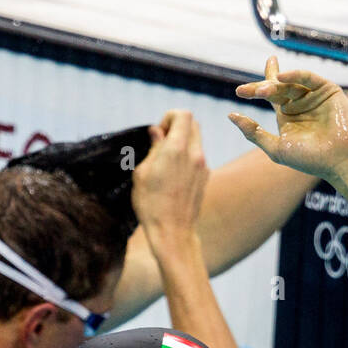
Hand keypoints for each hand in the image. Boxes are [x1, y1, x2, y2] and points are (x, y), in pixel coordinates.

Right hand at [131, 109, 208, 236]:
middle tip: (161, 143)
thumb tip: (157, 132)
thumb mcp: (142, 174)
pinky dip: (187, 156)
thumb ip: (153, 148)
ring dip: (182, 142)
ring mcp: (203, 166)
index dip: (169, 118)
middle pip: (193, 124)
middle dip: (176, 127)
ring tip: (165, 160)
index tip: (158, 133)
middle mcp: (194, 154)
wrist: (173, 233)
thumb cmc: (152, 205)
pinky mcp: (205, 177)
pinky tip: (173, 175)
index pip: (183, 114)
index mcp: (176, 149)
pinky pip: (198, 156)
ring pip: (196, 140)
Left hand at [230, 60, 347, 180]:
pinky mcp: (328, 90)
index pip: (270, 96)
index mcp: (288, 117)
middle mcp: (301, 104)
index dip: (255, 89)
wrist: (341, 160)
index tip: (239, 91)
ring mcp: (314, 96)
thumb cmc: (310, 159)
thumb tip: (231, 116)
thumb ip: (253, 133)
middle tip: (247, 91)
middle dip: (262, 88)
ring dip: (275, 86)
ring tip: (262, 92)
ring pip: (291, 84)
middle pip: (278, 88)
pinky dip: (295, 76)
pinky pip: (309, 78)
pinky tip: (282, 78)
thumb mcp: (276, 148)